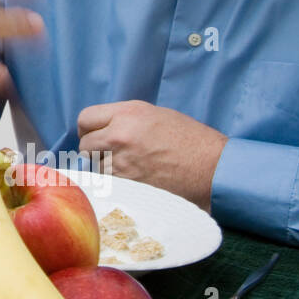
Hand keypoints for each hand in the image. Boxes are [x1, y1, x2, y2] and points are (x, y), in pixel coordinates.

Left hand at [77, 100, 227, 210]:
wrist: (214, 170)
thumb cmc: (191, 141)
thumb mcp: (157, 116)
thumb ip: (126, 119)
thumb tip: (103, 127)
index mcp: (127, 113)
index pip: (85, 118)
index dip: (88, 128)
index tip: (94, 135)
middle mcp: (119, 136)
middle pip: (85, 144)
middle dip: (94, 150)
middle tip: (110, 154)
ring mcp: (121, 162)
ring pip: (96, 166)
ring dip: (105, 168)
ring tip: (130, 168)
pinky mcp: (127, 185)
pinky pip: (108, 183)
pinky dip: (115, 183)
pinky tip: (134, 180)